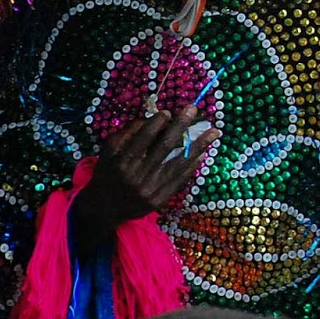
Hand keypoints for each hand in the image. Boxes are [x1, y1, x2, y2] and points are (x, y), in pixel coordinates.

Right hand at [71, 107, 217, 248]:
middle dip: (181, 125)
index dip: (158, 122)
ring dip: (199, 146)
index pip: (144, 137)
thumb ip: (129, 132)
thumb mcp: (109, 150)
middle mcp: (137, 176)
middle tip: (194, 109)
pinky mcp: (160, 200)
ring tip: (214, 132)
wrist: (105, 208)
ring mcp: (150, 189)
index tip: (168, 112)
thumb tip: (154, 117)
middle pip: (165, 146)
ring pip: (179, 163)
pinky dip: (192, 165)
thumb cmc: (108, 172)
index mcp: (122, 161)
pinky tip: (202, 153)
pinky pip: (180, 180)